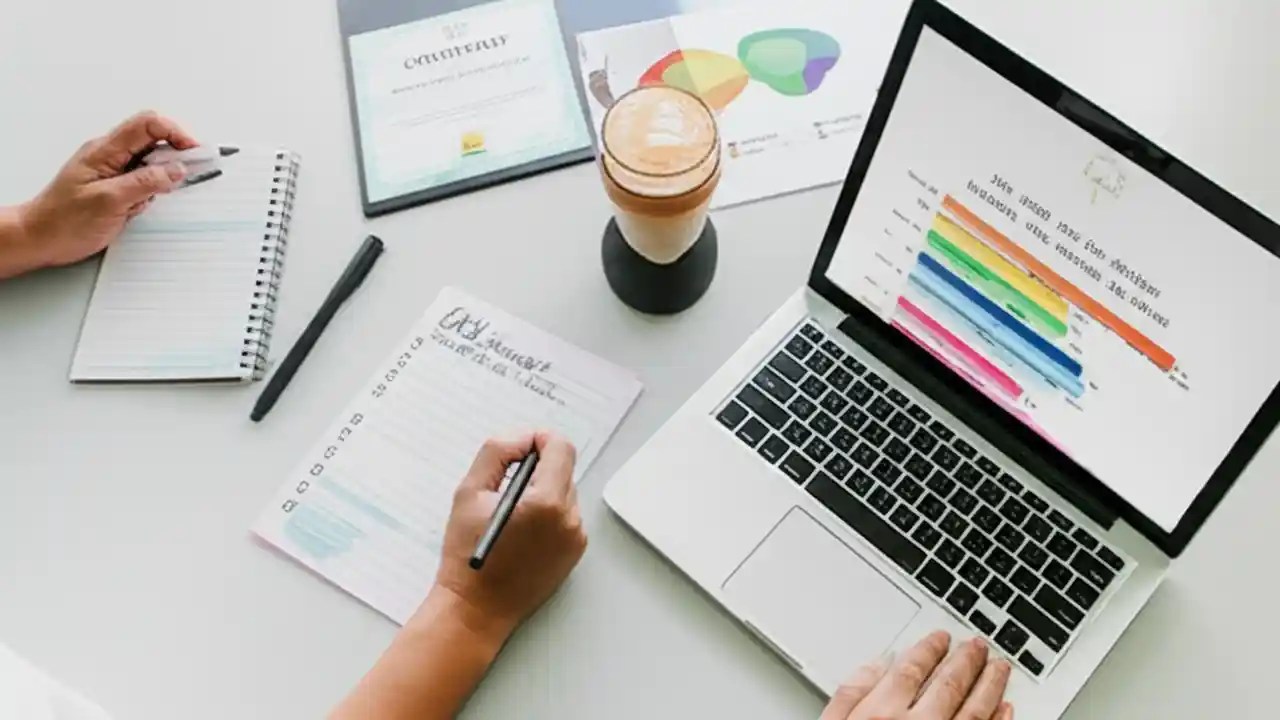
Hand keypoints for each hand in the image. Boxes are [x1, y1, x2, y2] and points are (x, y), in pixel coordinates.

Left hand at [18, 110, 196, 269]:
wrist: (40, 239)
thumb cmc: (63, 221)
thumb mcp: (110, 201)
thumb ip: (145, 182)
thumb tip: (176, 169)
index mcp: (105, 150)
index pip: (147, 125)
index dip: (175, 133)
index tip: (194, 152)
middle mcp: (109, 155)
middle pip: (152, 141)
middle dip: (173, 157)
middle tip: (188, 175)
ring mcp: (112, 171)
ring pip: (150, 164)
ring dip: (159, 181)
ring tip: (144, 201)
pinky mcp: (115, 187)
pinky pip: (142, 182)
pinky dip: (148, 193)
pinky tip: (136, 208)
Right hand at [431, 432, 586, 641]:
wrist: (476, 609)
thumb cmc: (468, 555)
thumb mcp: (470, 492)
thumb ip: (498, 452)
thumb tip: (523, 438)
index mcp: (546, 501)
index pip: (560, 447)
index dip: (538, 440)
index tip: (519, 450)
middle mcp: (569, 518)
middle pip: (563, 469)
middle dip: (536, 469)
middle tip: (506, 488)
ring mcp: (575, 537)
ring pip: (565, 492)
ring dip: (542, 492)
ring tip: (512, 515)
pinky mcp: (575, 552)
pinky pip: (566, 516)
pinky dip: (548, 514)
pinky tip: (522, 532)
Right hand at [821, 631, 1013, 719]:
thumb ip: (849, 695)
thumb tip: (875, 664)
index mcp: (880, 714)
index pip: (911, 671)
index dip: (929, 650)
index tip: (941, 638)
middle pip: (948, 686)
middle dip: (966, 661)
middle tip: (979, 644)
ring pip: (976, 710)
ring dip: (991, 685)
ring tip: (1000, 667)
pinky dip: (1000, 719)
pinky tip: (1006, 706)